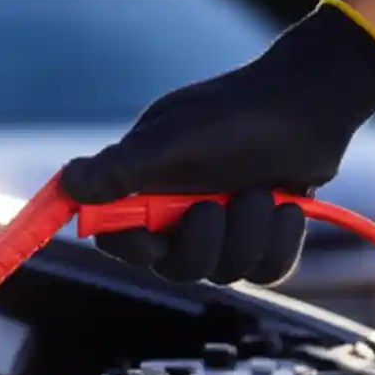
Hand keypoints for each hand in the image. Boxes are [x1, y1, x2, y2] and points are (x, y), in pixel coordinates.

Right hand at [61, 0, 374, 285]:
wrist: (308, 103)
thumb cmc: (236, 114)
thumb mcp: (171, 141)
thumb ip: (120, 169)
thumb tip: (66, 185)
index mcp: (147, 187)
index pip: (116, 237)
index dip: (129, 248)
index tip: (149, 243)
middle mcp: (181, 211)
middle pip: (175, 268)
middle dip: (202, 242)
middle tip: (217, 204)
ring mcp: (225, 227)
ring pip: (225, 271)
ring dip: (248, 232)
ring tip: (262, 191)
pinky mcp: (264, 237)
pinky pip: (266, 271)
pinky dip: (280, 240)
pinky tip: (288, 207)